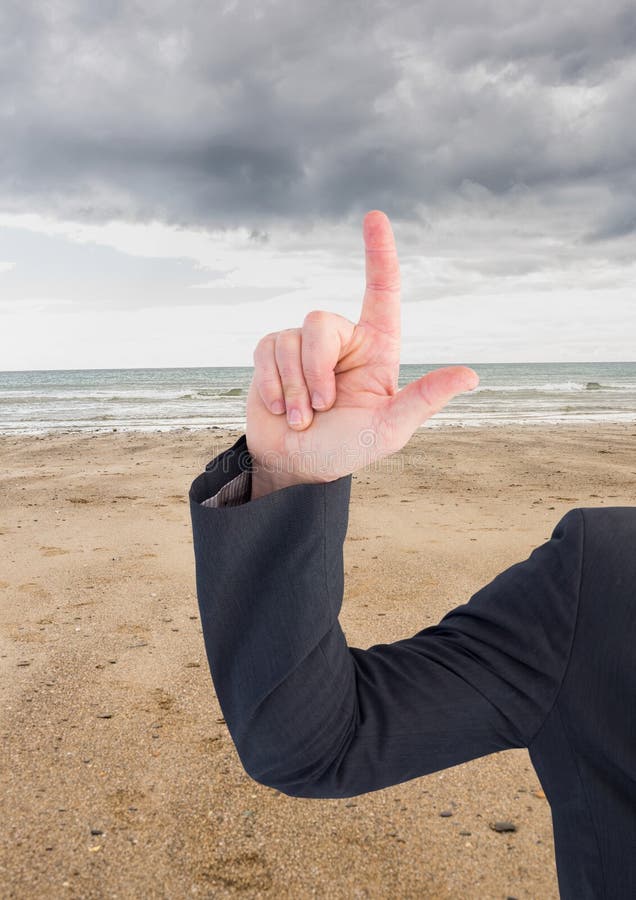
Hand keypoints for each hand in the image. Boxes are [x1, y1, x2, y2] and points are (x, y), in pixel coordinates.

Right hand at [246, 210, 478, 497]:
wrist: (296, 465)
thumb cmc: (347, 448)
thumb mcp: (389, 429)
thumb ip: (423, 400)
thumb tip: (471, 377)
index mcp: (376, 349)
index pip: (381, 291)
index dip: (379, 253)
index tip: (374, 217)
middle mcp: (342, 340)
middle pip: (321, 321)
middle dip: (315, 370)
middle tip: (321, 409)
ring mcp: (305, 345)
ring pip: (291, 339)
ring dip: (294, 388)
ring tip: (303, 419)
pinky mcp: (273, 354)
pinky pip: (267, 349)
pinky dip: (272, 385)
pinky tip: (281, 410)